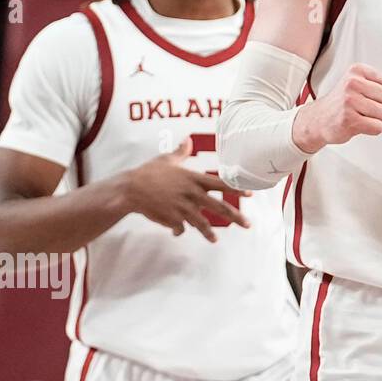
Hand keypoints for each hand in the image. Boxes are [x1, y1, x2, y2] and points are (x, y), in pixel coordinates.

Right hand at [121, 137, 250, 242]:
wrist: (130, 189)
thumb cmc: (148, 172)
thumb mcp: (166, 160)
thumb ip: (180, 152)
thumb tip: (187, 140)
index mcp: (194, 179)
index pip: (221, 184)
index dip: (237, 189)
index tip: (251, 194)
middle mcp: (192, 194)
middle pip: (219, 207)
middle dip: (236, 216)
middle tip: (248, 224)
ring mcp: (183, 208)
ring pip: (202, 223)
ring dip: (209, 233)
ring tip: (214, 240)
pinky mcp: (172, 219)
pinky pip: (180, 228)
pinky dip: (179, 231)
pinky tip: (177, 232)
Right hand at [293, 63, 381, 152]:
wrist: (319, 119)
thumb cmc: (343, 102)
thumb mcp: (363, 85)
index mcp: (358, 71)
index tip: (372, 95)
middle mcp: (353, 83)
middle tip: (366, 108)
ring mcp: (350, 101)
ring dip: (377, 119)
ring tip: (361, 115)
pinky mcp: (349, 120)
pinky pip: (378, 127)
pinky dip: (372, 129)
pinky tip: (359, 124)